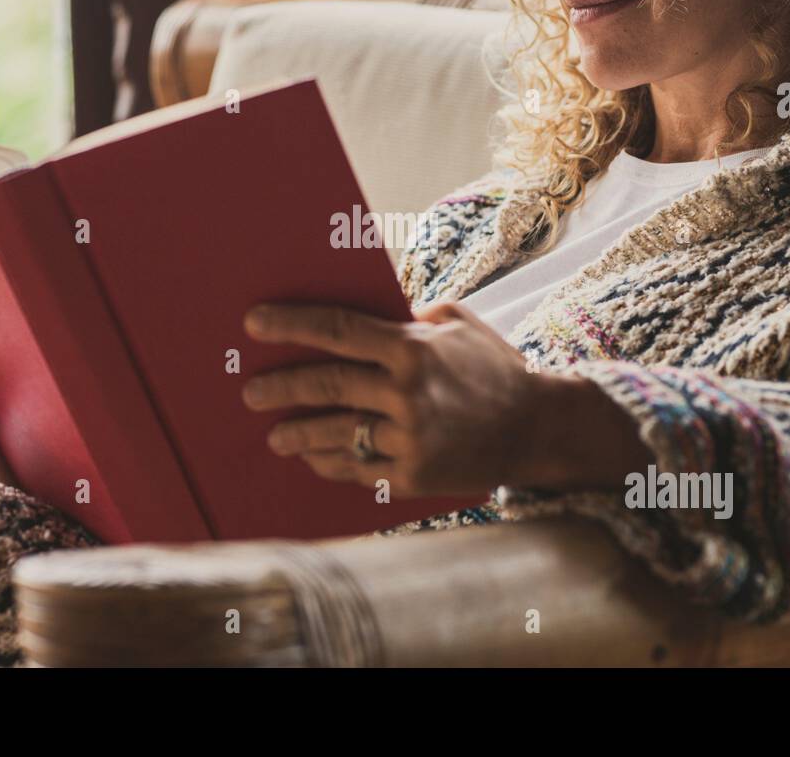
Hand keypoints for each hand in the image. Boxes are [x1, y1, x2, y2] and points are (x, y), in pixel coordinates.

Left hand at [240, 300, 648, 497]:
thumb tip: (357, 313)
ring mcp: (409, 438)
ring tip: (274, 435)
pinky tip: (312, 457)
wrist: (540, 428)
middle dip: (279, 387)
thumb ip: (408, 315)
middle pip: (325, 385)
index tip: (252, 324)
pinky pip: (357, 468)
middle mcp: (406, 393)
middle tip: (250, 392)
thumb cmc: (494, 367)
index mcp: (413, 348)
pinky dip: (330, 463)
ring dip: (296, 434)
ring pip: (335, 433)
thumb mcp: (457, 323)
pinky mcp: (414, 475)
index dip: (290, 325)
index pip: (337, 330)